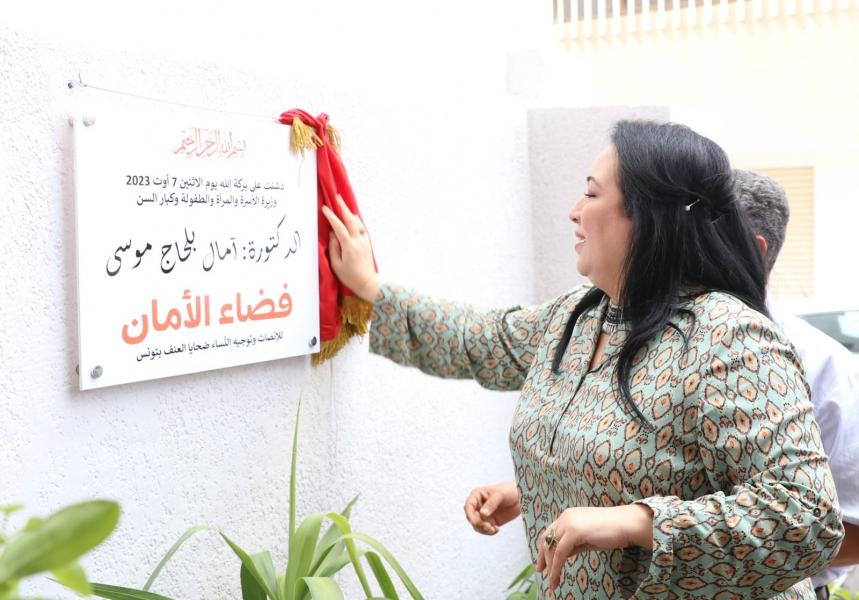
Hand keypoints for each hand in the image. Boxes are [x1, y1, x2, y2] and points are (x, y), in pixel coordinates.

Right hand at [321, 195, 379, 302]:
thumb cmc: (350, 277)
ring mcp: (364, 242)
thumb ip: (334, 248)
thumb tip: (333, 234)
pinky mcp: (368, 244)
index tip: (325, 209)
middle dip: (343, 208)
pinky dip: (357, 222)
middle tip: (338, 198)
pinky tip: (354, 219)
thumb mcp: (337, 265)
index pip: (339, 227)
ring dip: (351, 213)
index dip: (332, 217)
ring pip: (358, 223)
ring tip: (344, 206)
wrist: (368, 283)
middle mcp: (358, 241)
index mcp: (349, 246)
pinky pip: (362, 229)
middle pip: (351, 220)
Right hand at [463, 481, 520, 534]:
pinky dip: (489, 532)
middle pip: (472, 518)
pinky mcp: (491, 521)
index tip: (476, 522)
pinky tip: (497, 529)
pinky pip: (485, 530)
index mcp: (477, 496)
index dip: (470, 515)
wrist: (521, 497)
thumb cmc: (509, 491)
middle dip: (479, 524)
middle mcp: (478, 505)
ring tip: (494, 529)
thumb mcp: (500, 495)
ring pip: (477, 526)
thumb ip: (491, 504)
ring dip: (484, 530)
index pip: (468, 506)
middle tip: (489, 527)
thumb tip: (482, 514)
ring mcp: (484, 514)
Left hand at [535, 504, 652, 593]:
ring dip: (550, 566)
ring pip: (552, 548)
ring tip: (552, 582)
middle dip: (542, 557)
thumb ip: (573, 545)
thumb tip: (562, 555)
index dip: (543, 548)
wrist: (628, 525)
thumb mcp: (587, 539)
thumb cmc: (612, 532)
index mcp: (568, 516)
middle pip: (547, 539)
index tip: (542, 563)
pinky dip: (556, 567)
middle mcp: (566, 517)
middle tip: (541, 572)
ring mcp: (569, 523)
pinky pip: (560, 553)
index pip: (550, 532)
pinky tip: (556, 578)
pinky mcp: (574, 532)